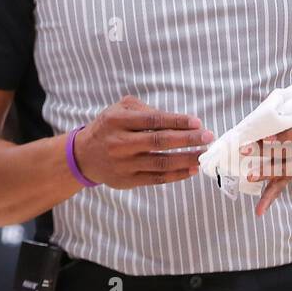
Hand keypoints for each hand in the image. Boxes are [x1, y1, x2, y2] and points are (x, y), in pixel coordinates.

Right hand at [73, 96, 212, 188]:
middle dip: (187, 139)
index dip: (177, 121)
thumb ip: (144, 110)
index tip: (197, 122)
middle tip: (208, 137)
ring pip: (161, 162)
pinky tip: (191, 169)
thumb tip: (176, 121)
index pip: (153, 120)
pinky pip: (156, 178)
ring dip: (186, 158)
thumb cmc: (108, 128)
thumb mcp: (119, 109)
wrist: (83, 156)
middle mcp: (119, 142)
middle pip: (159, 141)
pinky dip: (176, 175)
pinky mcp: (127, 180)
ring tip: (203, 154)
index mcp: (117, 120)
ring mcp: (123, 164)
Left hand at [242, 112, 291, 216]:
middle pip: (284, 150)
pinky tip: (259, 210)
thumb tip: (263, 112)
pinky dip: (270, 197)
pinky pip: (281, 184)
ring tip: (249, 177)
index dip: (281, 136)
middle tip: (244, 150)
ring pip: (282, 169)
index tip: (266, 138)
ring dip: (265, 173)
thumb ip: (288, 116)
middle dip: (263, 150)